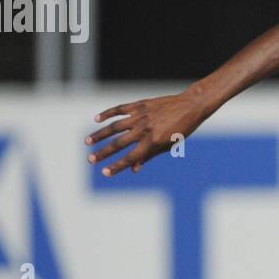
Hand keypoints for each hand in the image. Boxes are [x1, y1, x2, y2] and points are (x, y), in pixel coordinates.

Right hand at [85, 91, 208, 176]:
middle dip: (103, 153)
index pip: (130, 157)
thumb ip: (149, 155)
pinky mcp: (140, 105)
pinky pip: (120, 109)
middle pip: (119, 143)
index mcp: (153, 142)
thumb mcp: (168, 145)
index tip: (105, 173)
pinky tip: (96, 119)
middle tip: (90, 160)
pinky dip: (107, 113)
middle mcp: (145, 129)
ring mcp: (141, 116)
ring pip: (115, 126)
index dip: (117, 166)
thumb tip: (133, 168)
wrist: (190, 106)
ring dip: (100, 134)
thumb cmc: (181, 130)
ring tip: (88, 142)